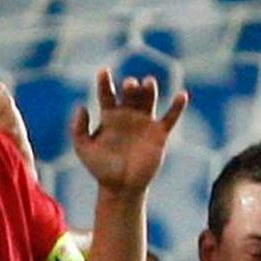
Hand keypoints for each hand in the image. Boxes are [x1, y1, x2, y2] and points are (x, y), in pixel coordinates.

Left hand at [69, 69, 187, 198]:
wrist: (121, 188)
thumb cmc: (101, 169)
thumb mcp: (84, 148)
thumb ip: (79, 129)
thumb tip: (82, 107)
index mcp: (109, 117)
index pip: (107, 94)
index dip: (105, 82)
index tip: (103, 72)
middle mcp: (128, 116)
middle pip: (131, 93)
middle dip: (131, 86)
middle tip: (129, 85)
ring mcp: (144, 123)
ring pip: (149, 99)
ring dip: (149, 89)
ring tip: (148, 82)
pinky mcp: (159, 134)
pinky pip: (170, 117)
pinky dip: (177, 106)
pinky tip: (182, 95)